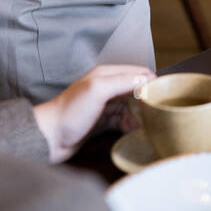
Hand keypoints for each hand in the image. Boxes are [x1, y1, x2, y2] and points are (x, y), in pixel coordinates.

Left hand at [32, 65, 152, 163]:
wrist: (49, 138)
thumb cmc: (71, 112)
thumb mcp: (98, 90)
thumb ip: (123, 81)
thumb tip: (147, 80)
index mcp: (106, 74)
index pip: (137, 72)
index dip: (151, 82)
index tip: (161, 95)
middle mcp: (106, 87)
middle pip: (136, 90)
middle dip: (146, 101)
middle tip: (155, 113)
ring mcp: (104, 105)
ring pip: (131, 107)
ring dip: (139, 115)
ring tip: (143, 125)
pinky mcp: (102, 121)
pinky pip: (123, 120)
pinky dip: (130, 125)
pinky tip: (133, 131)